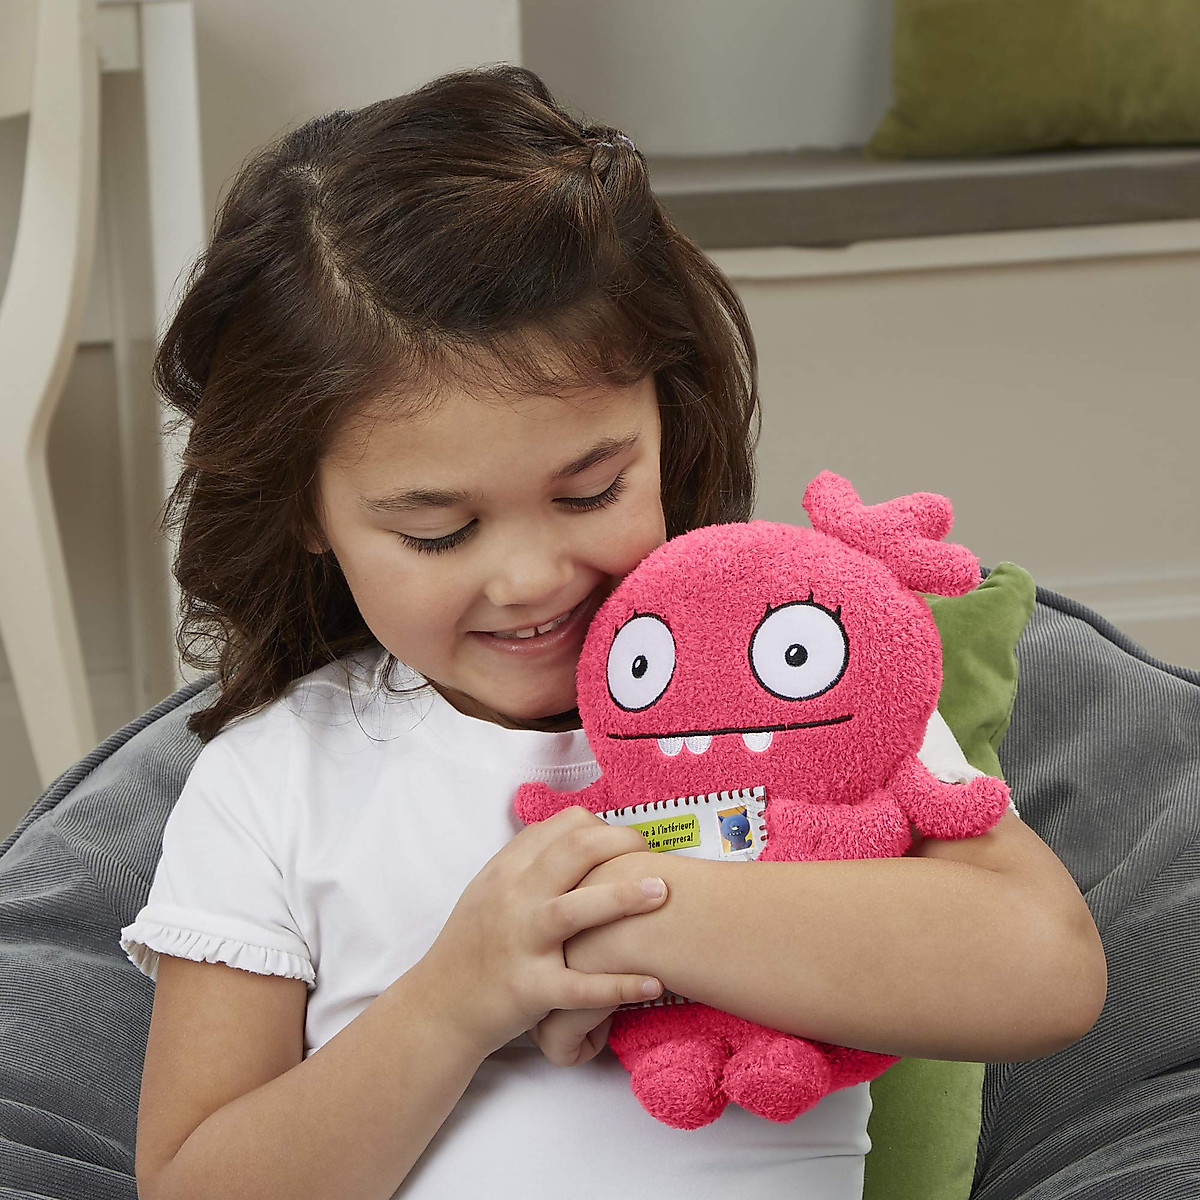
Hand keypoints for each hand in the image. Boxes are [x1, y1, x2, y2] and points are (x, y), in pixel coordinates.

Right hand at [417, 807, 668, 1058]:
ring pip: (575, 911)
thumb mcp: (490, 887)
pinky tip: (653, 983)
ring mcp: (520, 943)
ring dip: (624, 898)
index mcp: (507, 870)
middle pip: (574, 853)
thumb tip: (580, 830)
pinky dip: (618, 984)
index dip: (603, 829)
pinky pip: (579, 987)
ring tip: (662, 893)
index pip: (563, 827)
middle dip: (621, 845)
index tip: (624, 844)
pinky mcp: (529, 989)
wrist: (439, 1005)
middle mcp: (513, 899)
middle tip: (653, 856)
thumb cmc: (474, 943)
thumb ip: (529, 859)